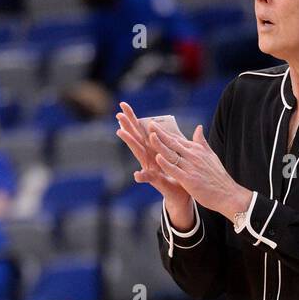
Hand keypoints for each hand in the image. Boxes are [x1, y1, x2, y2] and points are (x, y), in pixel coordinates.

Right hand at [116, 101, 193, 223]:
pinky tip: (136, 174)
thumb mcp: (173, 154)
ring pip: (139, 154)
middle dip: (127, 126)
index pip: (141, 130)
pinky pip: (149, 178)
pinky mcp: (156, 181)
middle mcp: (148, 157)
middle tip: (118, 114)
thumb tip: (165, 126)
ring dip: (130, 143)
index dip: (133, 118)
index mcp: (153, 149)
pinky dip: (143, 177)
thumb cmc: (175, 174)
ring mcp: (150, 169)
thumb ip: (170, 140)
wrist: (180, 194)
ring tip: (120, 132)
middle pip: (136, 138)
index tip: (124, 105)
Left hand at [146, 121, 251, 220]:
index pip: (177, 139)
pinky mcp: (190, 180)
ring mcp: (191, 167)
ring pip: (172, 154)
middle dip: (160, 134)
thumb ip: (202, 142)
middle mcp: (193, 156)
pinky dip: (167, 164)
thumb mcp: (211, 156)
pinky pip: (176, 170)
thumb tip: (198, 127)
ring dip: (161, 145)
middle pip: (173, 143)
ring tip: (150, 136)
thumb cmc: (218, 178)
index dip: (164, 132)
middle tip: (148, 125)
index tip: (153, 125)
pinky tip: (158, 158)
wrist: (228, 195)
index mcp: (196, 150)